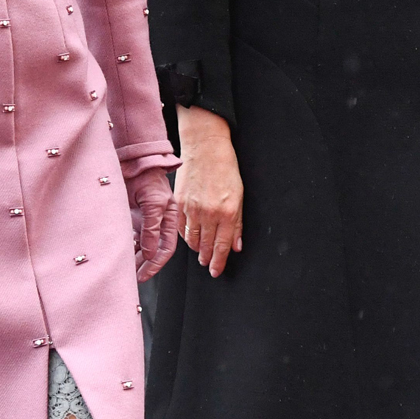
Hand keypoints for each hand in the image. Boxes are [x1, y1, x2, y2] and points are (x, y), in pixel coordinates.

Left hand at [127, 169, 177, 281]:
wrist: (133, 164)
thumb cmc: (149, 179)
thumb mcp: (154, 203)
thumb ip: (152, 228)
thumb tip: (150, 253)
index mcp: (169, 221)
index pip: (165, 249)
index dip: (155, 264)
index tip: (144, 275)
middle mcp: (157, 224)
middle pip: (152, 251)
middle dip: (143, 265)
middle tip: (132, 277)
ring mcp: (143, 222)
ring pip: (140, 247)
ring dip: (133, 258)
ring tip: (124, 269)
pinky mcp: (131, 219)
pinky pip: (129, 238)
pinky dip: (125, 247)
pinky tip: (119, 253)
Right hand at [175, 105, 242, 277]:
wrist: (205, 147)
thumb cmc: (225, 168)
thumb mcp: (239, 196)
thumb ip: (237, 223)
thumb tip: (236, 245)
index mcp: (227, 212)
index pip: (222, 246)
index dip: (219, 262)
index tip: (217, 271)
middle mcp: (208, 213)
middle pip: (206, 245)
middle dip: (207, 258)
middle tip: (208, 264)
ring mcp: (192, 209)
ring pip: (192, 239)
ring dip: (196, 249)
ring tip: (199, 253)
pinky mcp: (179, 202)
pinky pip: (181, 227)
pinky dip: (185, 235)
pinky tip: (189, 237)